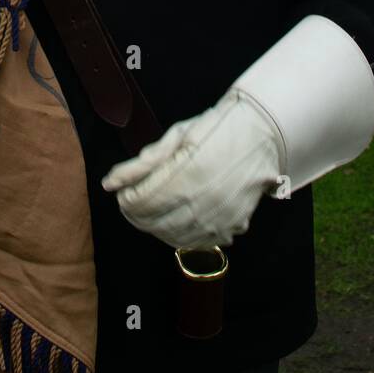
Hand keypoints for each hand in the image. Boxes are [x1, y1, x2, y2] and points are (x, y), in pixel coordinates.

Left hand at [100, 90, 282, 247]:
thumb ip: (142, 163)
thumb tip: (110, 183)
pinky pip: (196, 243)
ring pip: (172, 237)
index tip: (122, 190)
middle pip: (153, 222)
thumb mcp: (178, 135)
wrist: (263, 134)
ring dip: (154, 226)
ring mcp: (220, 218)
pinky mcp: (232, 227)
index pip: (142, 201)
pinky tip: (175, 219)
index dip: (126, 198)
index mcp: (189, 173)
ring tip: (151, 209)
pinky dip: (178, 235)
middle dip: (135, 213)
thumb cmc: (218, 128)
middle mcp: (205, 201)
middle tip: (132, 200)